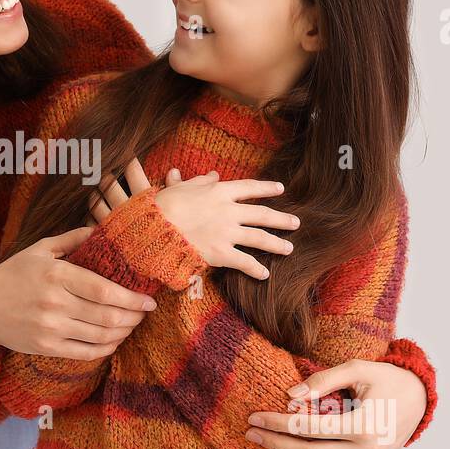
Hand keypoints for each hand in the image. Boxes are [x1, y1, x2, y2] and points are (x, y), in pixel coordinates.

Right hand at [0, 226, 156, 361]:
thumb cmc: (13, 275)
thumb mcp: (39, 249)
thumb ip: (72, 239)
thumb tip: (101, 228)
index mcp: (56, 275)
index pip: (104, 291)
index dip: (132, 298)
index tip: (149, 299)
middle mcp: (55, 303)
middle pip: (107, 316)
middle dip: (133, 316)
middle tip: (144, 312)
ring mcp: (50, 328)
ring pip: (100, 336)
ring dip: (124, 332)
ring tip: (132, 324)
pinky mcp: (46, 347)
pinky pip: (86, 352)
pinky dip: (106, 348)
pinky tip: (114, 340)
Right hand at [84, 159, 299, 278]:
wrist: (153, 229)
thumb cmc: (163, 206)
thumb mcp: (182, 187)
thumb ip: (201, 181)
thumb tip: (214, 174)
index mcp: (219, 191)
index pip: (250, 188)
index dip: (267, 189)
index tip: (281, 190)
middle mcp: (228, 211)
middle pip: (262, 214)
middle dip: (281, 219)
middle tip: (296, 223)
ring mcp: (226, 233)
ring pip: (259, 238)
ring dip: (276, 243)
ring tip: (289, 248)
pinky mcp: (220, 253)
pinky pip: (244, 262)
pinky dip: (256, 268)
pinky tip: (266, 274)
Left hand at [244, 358, 428, 448]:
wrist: (419, 398)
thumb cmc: (385, 379)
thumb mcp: (357, 370)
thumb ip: (322, 381)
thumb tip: (289, 396)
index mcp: (364, 427)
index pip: (308, 429)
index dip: (277, 423)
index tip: (255, 417)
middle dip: (275, 443)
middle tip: (252, 433)